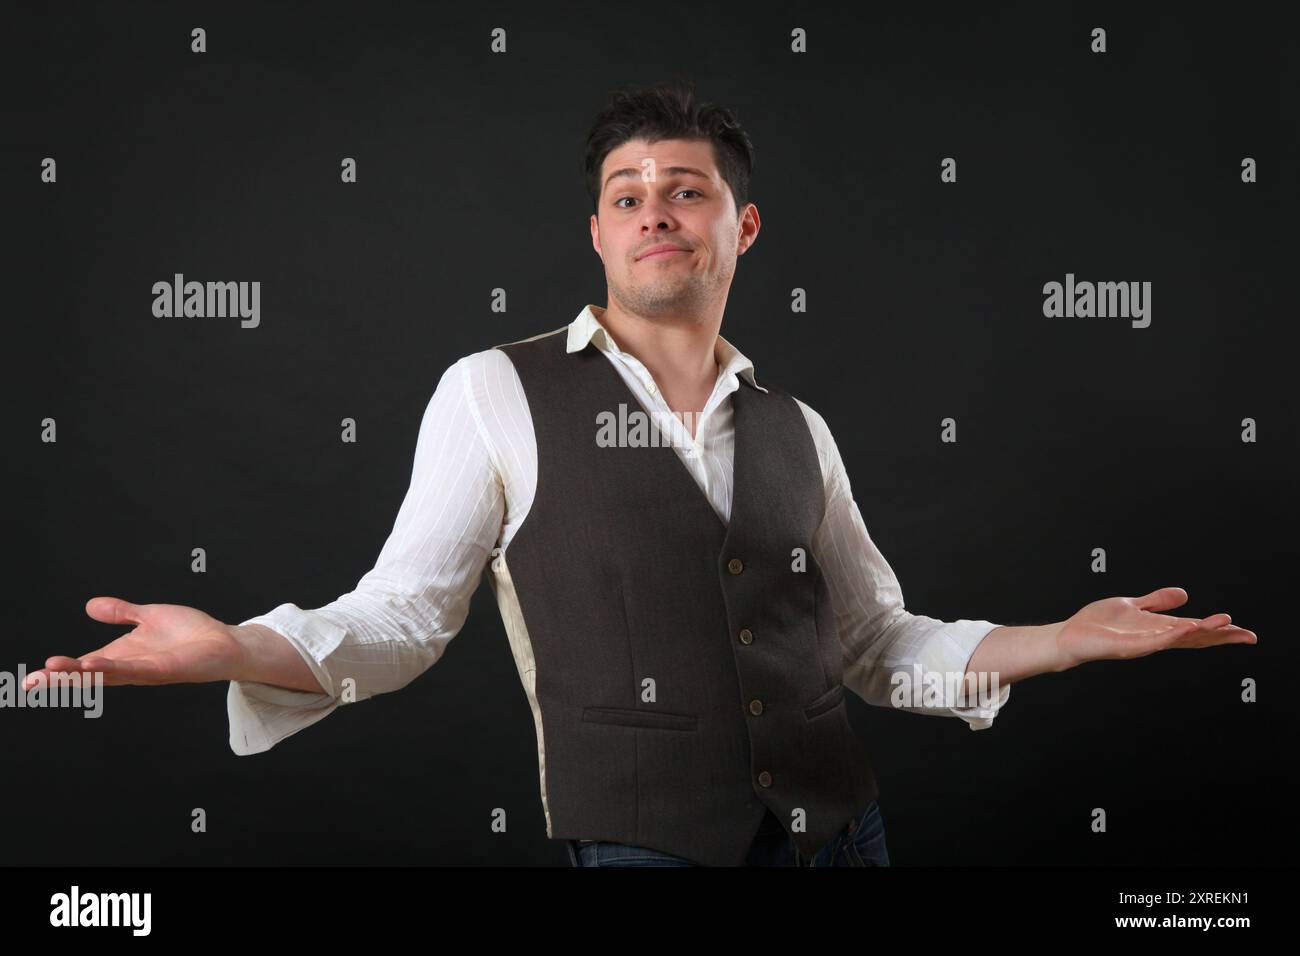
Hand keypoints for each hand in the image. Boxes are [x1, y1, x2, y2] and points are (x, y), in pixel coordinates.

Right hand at [22, 597, 245, 689]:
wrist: (225, 642)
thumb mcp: (148, 616)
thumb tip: (90, 606)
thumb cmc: (191, 633)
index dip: (60, 671)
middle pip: (89, 675)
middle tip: (31, 682)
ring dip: (81, 673)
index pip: (85, 665)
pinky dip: (114, 668)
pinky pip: (135, 670)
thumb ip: (121, 612)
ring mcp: (147, 671)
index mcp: (123, 655)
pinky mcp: (165, 670)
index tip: (31, 678)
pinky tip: (94, 665)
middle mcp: (131, 667)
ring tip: (54, 670)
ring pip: (107, 675)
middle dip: (61, 678)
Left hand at [1055, 587, 1256, 669]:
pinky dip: (1172, 634)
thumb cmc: (1099, 624)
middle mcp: (1156, 638)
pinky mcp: (1129, 646)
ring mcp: (1144, 643)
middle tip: (1247, 635)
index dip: (1219, 630)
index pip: (1196, 629)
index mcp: (1159, 628)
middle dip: (1220, 636)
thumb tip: (1185, 594)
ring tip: (1224, 624)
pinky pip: (1154, 640)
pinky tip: (1188, 627)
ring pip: (1179, 638)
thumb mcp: (1133, 605)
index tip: (1244, 631)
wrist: (1071, 636)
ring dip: (1202, 631)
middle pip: (1195, 638)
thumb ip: (1157, 601)